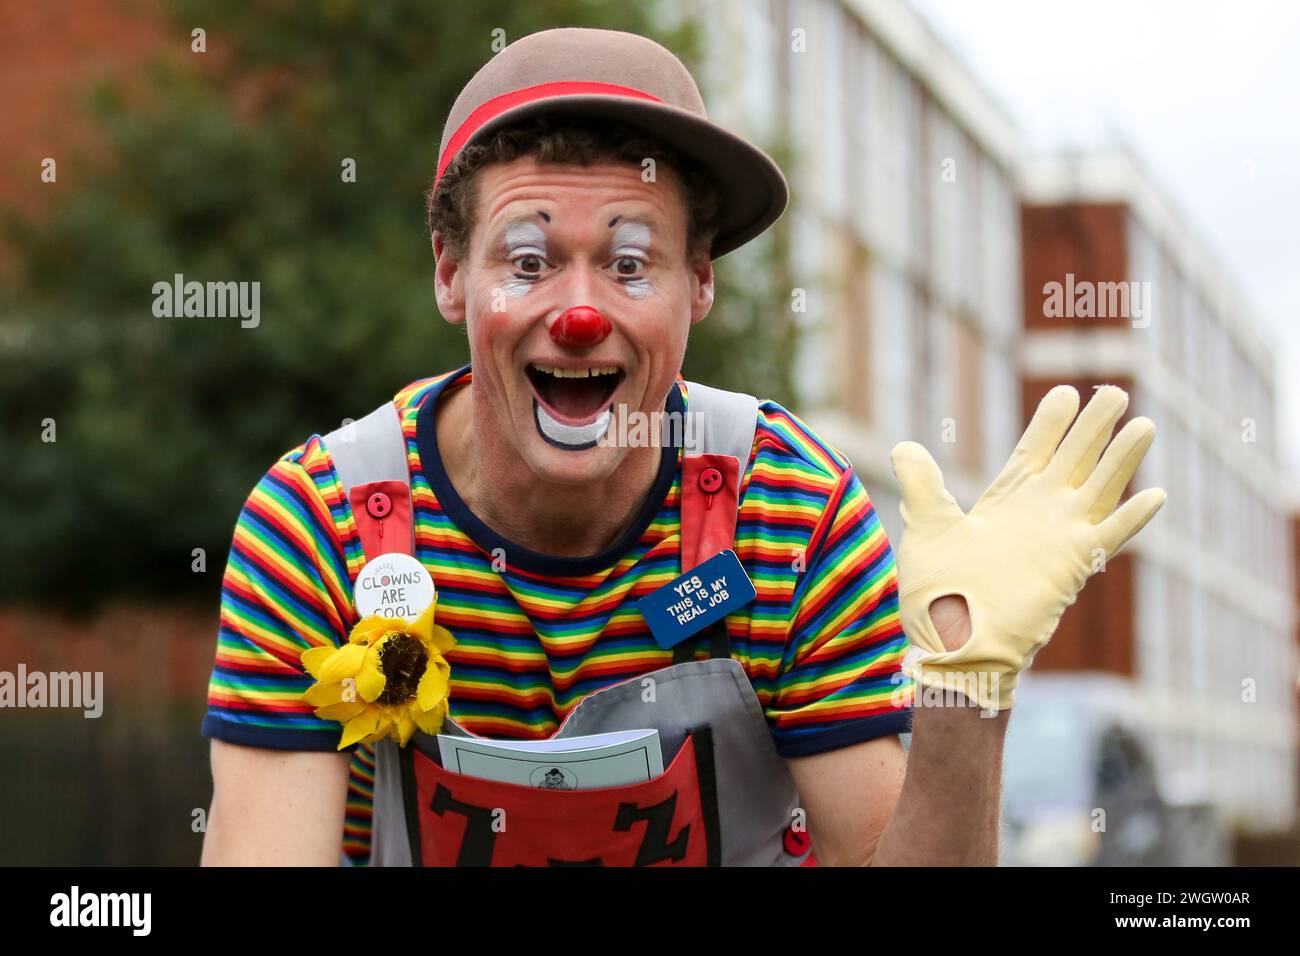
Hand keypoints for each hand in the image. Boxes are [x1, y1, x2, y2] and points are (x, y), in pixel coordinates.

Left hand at [890, 385, 1164, 710]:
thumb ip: (922, 484)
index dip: (1050, 424)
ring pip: (1099, 488)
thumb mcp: (926, 527)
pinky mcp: (1072, 566)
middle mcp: (1037, 516)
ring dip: (1122, 459)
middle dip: (1094, 427)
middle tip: (1116, 392)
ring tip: (1144, 423)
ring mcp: (1058, 539)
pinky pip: (1109, 537)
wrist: (954, 643)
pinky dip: (1132, 517)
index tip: (1066, 391)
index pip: (1033, 453)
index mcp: (1004, 503)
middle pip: (1073, 460)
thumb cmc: (937, 594)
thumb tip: (904, 446)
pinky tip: (1157, 494)